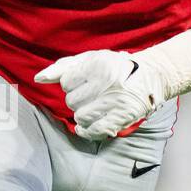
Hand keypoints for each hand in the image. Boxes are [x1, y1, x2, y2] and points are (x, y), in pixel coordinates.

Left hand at [35, 47, 168, 140]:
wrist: (152, 77)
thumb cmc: (115, 67)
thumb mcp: (90, 59)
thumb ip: (62, 67)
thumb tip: (38, 78)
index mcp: (97, 64)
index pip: (66, 83)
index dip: (72, 84)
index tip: (85, 82)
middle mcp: (106, 82)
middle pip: (71, 101)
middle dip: (78, 100)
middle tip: (93, 95)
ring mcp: (115, 101)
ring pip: (80, 117)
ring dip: (84, 115)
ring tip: (96, 107)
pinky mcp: (123, 116)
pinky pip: (95, 130)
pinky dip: (87, 131)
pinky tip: (86, 127)